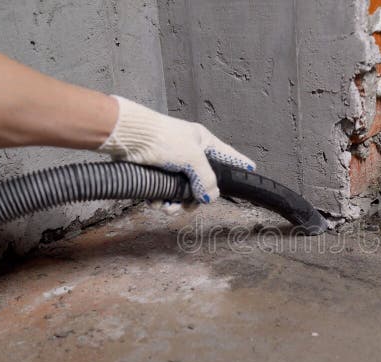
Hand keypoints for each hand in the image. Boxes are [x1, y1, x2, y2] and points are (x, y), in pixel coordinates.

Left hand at [98, 96, 255, 205]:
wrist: (129, 137)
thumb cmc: (164, 138)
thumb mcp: (193, 158)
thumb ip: (206, 179)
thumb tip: (210, 197)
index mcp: (203, 143)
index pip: (227, 155)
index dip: (238, 163)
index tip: (251, 169)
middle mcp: (189, 154)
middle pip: (202, 183)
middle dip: (194, 198)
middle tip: (190, 204)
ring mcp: (172, 165)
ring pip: (182, 192)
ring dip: (175, 203)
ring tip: (168, 206)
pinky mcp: (155, 173)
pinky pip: (164, 193)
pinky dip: (161, 200)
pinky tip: (156, 201)